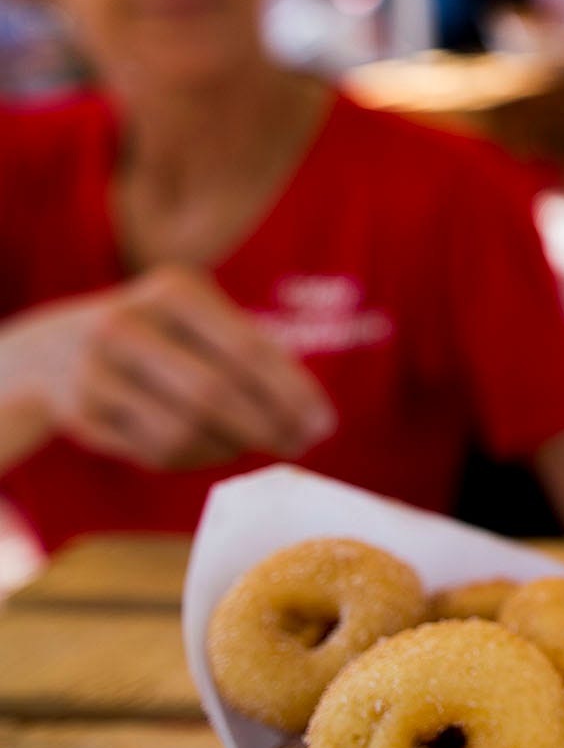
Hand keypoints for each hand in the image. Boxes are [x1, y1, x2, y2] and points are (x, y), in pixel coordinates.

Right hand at [1, 266, 334, 471]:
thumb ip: (257, 354)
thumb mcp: (201, 319)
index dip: (292, 392)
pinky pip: (155, 451)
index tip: (324, 424)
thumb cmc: (161, 333)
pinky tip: (212, 449)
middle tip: (300, 445)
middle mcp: (127, 323)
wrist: (54, 349)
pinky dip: (196, 458)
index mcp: (174, 290)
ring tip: (252, 442)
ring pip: (184, 429)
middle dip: (269, 425)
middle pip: (217, 392)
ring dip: (231, 445)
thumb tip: (315, 417)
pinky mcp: (81, 413)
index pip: (248, 348)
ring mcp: (96, 369)